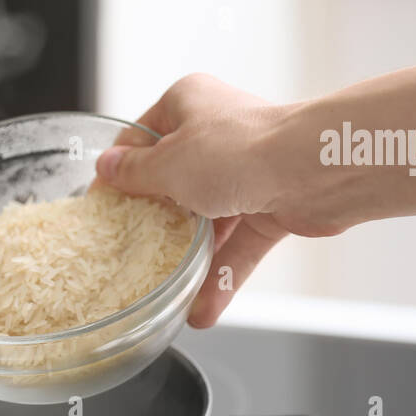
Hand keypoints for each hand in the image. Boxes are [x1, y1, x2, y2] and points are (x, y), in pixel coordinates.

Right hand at [95, 74, 337, 327]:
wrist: (316, 171)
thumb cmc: (240, 152)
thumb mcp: (168, 163)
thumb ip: (134, 173)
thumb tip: (108, 168)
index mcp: (187, 105)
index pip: (140, 139)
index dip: (118, 172)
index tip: (100, 205)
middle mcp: (217, 135)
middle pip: (173, 183)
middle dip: (154, 222)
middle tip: (127, 250)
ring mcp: (246, 174)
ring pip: (207, 221)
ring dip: (189, 260)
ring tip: (164, 294)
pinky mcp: (270, 207)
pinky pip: (237, 246)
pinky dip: (221, 277)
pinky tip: (201, 309)